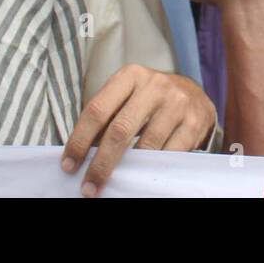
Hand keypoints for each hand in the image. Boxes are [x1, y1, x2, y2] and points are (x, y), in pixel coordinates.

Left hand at [61, 64, 216, 196]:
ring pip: (146, 146)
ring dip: (127, 171)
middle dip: (100, 164)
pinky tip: (142, 177)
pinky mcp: (194, 122)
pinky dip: (153, 169)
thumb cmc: (150, 99)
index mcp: (130, 76)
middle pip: (119, 130)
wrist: (194, 94)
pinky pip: (169, 154)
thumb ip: (106, 117)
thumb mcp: (127, 96)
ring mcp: (177, 103)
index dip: (79, 140)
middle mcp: (155, 85)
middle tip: (88, 187)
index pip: (97, 109)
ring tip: (114, 184)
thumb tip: (80, 153)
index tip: (68, 165)